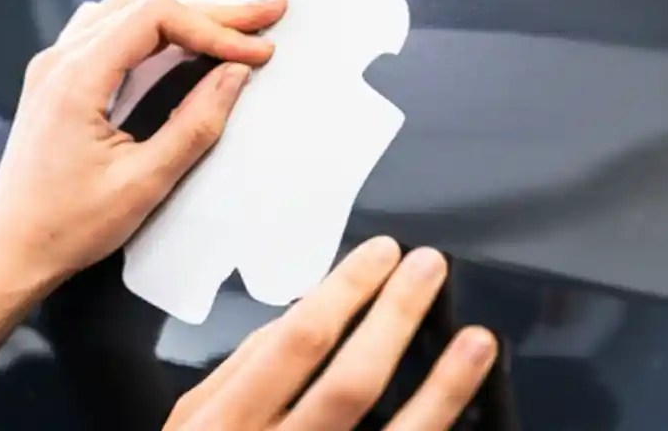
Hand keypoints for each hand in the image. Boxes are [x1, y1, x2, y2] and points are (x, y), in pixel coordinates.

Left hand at [0, 0, 286, 298]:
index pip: (155, 17)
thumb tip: (235, 75)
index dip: (213, 27)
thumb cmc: (70, 226)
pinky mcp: (55, 79)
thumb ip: (194, 125)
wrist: (12, 250)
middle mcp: (59, 59)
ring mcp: (52, 66)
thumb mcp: (144, 183)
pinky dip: (148, 26)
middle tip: (263, 14)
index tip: (255, 49)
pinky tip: (176, 40)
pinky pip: (104, 27)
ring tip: (228, 24)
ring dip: (179, 13)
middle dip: (209, 10)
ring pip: (123, 8)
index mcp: (76, 78)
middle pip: (143, 4)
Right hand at [165, 237, 496, 430]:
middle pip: (350, 380)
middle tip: (428, 269)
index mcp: (227, 422)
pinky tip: (464, 411)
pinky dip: (435, 428)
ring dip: (442, 386)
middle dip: (396, 316)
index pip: (297, 341)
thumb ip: (238, 370)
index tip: (382, 255)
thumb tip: (294, 315)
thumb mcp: (191, 423)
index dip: (346, 291)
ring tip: (476, 341)